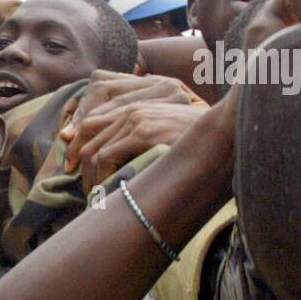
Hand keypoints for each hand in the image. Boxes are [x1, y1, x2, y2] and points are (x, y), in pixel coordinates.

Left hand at [71, 101, 208, 189]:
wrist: (228, 132)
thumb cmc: (197, 140)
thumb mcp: (164, 131)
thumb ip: (140, 135)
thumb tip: (112, 159)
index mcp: (136, 103)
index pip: (91, 121)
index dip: (77, 145)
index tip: (72, 167)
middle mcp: (133, 107)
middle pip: (86, 134)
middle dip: (77, 162)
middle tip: (82, 187)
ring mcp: (137, 118)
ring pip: (92, 150)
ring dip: (89, 176)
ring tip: (95, 195)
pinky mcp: (144, 133)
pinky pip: (105, 157)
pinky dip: (100, 177)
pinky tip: (107, 191)